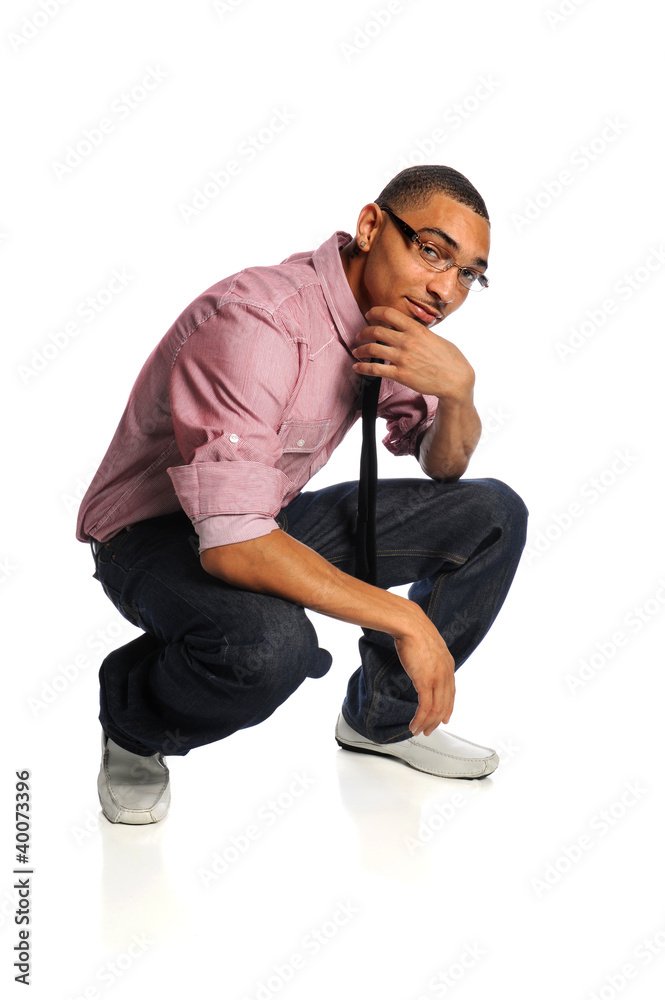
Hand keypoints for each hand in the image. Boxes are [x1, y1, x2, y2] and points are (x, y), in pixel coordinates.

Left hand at [352, 305, 473, 400]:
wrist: (456, 380)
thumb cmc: (450, 359)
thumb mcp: (436, 338)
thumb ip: (420, 333)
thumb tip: (409, 330)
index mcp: (416, 329)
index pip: (389, 313)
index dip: (375, 312)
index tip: (369, 315)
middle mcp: (407, 341)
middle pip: (376, 330)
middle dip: (364, 332)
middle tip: (360, 335)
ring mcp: (403, 358)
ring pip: (372, 349)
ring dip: (360, 349)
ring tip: (357, 351)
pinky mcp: (400, 375)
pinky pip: (375, 369)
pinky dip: (362, 368)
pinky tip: (357, 368)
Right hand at [393, 619, 455, 736]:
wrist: (410, 624)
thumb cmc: (414, 630)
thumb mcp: (427, 645)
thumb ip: (427, 656)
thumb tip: (420, 661)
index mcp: (448, 664)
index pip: (451, 692)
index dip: (447, 707)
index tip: (443, 717)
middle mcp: (446, 673)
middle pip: (445, 704)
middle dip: (437, 720)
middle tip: (429, 730)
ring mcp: (437, 678)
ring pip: (436, 710)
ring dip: (427, 724)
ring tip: (419, 731)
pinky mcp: (426, 682)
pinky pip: (425, 708)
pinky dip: (420, 719)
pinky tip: (414, 725)